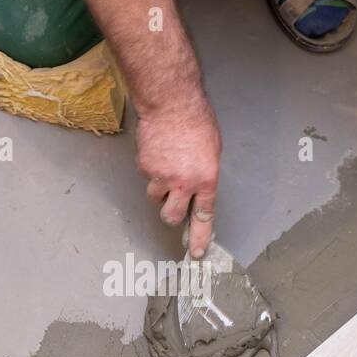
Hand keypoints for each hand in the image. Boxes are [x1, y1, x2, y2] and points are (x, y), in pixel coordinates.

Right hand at [135, 97, 220, 258]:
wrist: (171, 104)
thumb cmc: (196, 122)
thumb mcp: (212, 151)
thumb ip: (204, 176)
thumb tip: (198, 191)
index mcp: (206, 180)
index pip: (203, 216)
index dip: (199, 238)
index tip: (195, 253)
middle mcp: (184, 183)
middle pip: (172, 216)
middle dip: (171, 214)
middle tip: (172, 204)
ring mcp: (162, 177)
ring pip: (156, 197)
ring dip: (160, 189)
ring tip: (165, 165)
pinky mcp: (145, 167)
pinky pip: (147, 177)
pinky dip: (151, 169)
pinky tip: (158, 152)